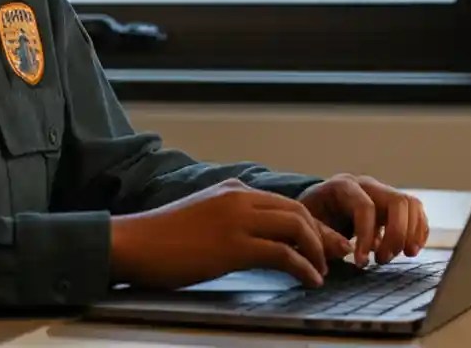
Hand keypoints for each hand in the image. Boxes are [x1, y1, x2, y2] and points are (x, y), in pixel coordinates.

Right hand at [109, 178, 353, 289]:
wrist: (133, 243)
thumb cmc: (160, 238)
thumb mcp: (200, 217)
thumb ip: (226, 219)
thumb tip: (248, 240)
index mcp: (232, 190)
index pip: (284, 202)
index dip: (309, 223)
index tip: (323, 242)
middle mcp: (239, 198)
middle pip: (298, 210)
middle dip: (322, 234)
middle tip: (337, 255)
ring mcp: (237, 220)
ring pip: (297, 227)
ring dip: (317, 251)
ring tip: (324, 271)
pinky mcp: (234, 246)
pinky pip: (283, 253)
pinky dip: (304, 267)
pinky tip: (310, 280)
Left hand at [298, 174, 429, 267]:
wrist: (317, 208)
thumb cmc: (312, 217)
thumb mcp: (309, 226)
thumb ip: (324, 237)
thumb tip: (347, 249)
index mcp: (343, 186)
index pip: (365, 206)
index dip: (366, 236)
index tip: (361, 263)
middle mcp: (367, 185)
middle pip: (397, 201)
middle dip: (395, 234)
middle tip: (382, 260)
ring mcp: (383, 192)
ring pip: (411, 204)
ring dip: (410, 233)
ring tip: (400, 256)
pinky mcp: (394, 204)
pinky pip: (417, 212)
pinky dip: (419, 231)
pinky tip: (410, 250)